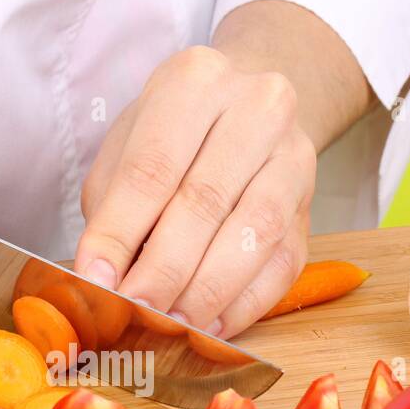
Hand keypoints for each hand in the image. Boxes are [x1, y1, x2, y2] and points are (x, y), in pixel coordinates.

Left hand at [75, 46, 315, 337]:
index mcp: (195, 82)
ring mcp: (294, 155)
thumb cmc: (175, 138)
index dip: (120, 231)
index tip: (97, 279)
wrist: (250, 114)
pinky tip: (210, 326)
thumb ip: (114, 209)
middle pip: (205, 200)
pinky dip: (244, 304)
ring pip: (255, 232)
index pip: (152, 167)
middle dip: (164, 269)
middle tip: (135, 311)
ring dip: (207, 291)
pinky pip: (284, 264)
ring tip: (171, 323)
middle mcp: (256, 107)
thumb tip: (104, 279)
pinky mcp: (312, 205)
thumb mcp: (129, 150)